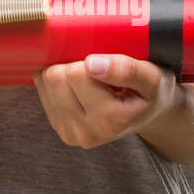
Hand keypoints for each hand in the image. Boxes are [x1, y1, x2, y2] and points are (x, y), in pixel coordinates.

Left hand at [32, 54, 183, 149]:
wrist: (149, 113)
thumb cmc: (151, 91)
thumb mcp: (152, 76)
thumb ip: (126, 69)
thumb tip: (92, 64)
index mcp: (111, 121)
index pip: (77, 73)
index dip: (90, 59)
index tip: (107, 64)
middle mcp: (87, 133)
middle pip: (56, 77)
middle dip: (74, 64)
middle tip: (96, 69)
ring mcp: (71, 134)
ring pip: (45, 81)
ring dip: (63, 70)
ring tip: (90, 78)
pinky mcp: (59, 127)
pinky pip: (42, 89)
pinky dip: (57, 80)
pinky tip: (80, 86)